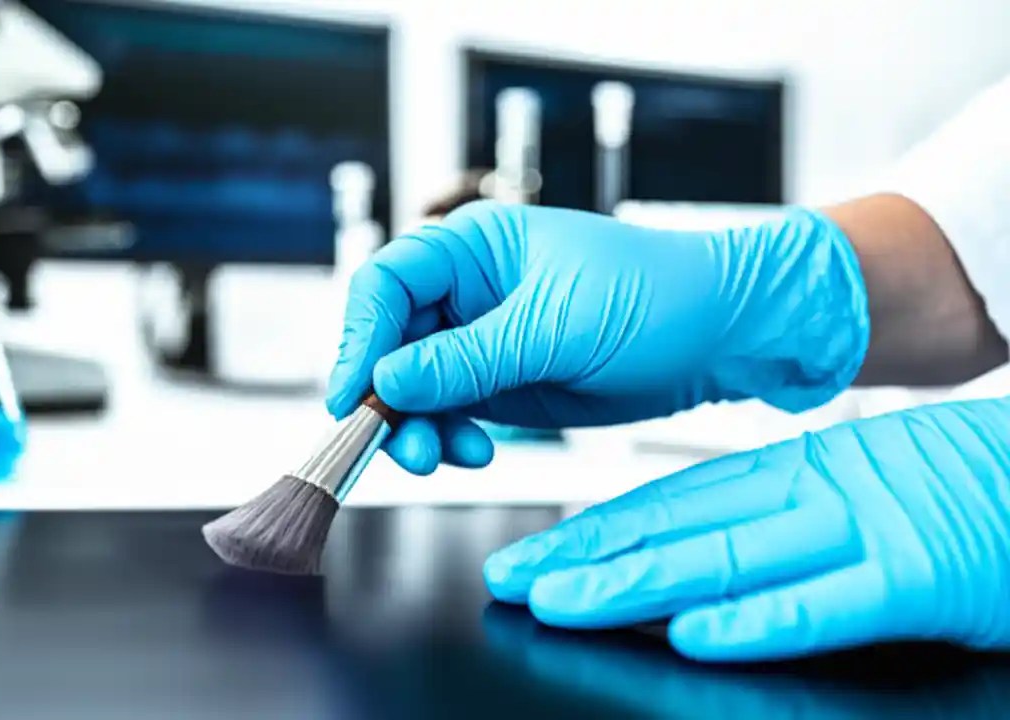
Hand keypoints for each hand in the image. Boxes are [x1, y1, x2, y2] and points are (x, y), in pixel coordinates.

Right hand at [326, 201, 868, 474]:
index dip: (359, 337)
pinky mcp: (502, 383)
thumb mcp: (556, 327)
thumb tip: (388, 380)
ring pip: (414, 387)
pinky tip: (477, 453)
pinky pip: (450, 414)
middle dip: (388, 398)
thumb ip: (467, 358)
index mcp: (473, 246)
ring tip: (447, 457)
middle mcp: (468, 291)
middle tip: (401, 446)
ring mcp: (482, 340)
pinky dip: (450, 440)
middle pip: (390, 343)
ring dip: (418, 428)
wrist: (725, 335)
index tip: (353, 394)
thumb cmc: (656, 298)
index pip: (387, 284)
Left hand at [483, 398, 1009, 661]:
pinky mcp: (919, 577)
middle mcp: (813, 495)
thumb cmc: (967, 480)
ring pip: (727, 560)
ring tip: (563, 600)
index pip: (672, 504)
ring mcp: (863, 531)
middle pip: (678, 530)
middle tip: (512, 581)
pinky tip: (695, 633)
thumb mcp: (858, 482)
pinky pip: (825, 606)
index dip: (595, 531)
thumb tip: (693, 556)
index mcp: (798, 473)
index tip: (533, 557)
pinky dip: (757, 621)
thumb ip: (778, 514)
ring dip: (637, 583)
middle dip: (586, 558)